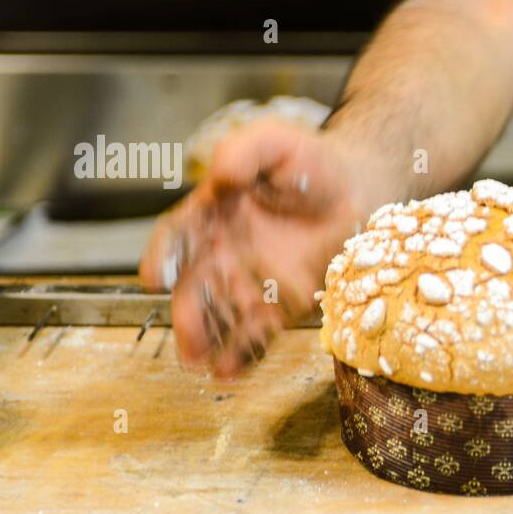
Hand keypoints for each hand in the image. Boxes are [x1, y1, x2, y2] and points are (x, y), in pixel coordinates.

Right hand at [139, 119, 378, 376]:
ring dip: (208, 340)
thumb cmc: (311, 163)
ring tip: (201, 362)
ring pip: (220, 315)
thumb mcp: (276, 142)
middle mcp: (223, 252)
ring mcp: (250, 281)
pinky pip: (256, 332)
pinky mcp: (280, 305)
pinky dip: (242, 352)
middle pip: (194, 287)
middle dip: (186, 314)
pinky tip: (231, 371)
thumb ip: (246, 151)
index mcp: (212, 213)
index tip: (155, 276)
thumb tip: (221, 173)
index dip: (164, 255)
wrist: (358, 191)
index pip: (178, 235)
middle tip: (185, 336)